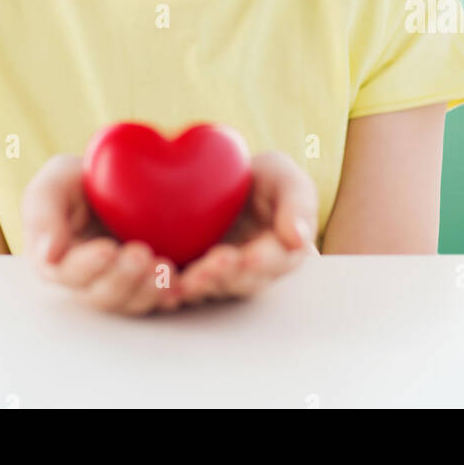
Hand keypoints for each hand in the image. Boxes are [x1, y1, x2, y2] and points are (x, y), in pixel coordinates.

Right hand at [20, 154, 182, 315]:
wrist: (120, 175)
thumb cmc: (79, 179)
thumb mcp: (55, 182)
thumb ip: (43, 214)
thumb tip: (48, 256)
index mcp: (58, 260)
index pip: (68, 273)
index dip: (88, 265)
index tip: (108, 249)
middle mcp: (88, 280)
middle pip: (102, 295)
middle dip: (123, 278)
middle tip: (141, 254)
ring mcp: (121, 284)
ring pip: (130, 303)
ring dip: (148, 290)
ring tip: (165, 268)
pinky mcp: (149, 283)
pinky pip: (160, 299)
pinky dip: (170, 295)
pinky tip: (180, 287)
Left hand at [173, 151, 319, 305]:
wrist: (220, 174)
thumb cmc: (261, 178)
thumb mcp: (284, 177)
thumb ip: (297, 202)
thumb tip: (299, 239)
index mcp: (281, 252)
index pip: (277, 262)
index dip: (264, 262)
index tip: (251, 256)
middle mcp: (251, 272)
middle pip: (243, 282)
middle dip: (229, 275)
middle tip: (216, 264)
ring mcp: (220, 276)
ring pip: (213, 289)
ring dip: (202, 286)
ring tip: (191, 278)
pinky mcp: (189, 272)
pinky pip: (182, 286)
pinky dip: (173, 288)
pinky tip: (164, 282)